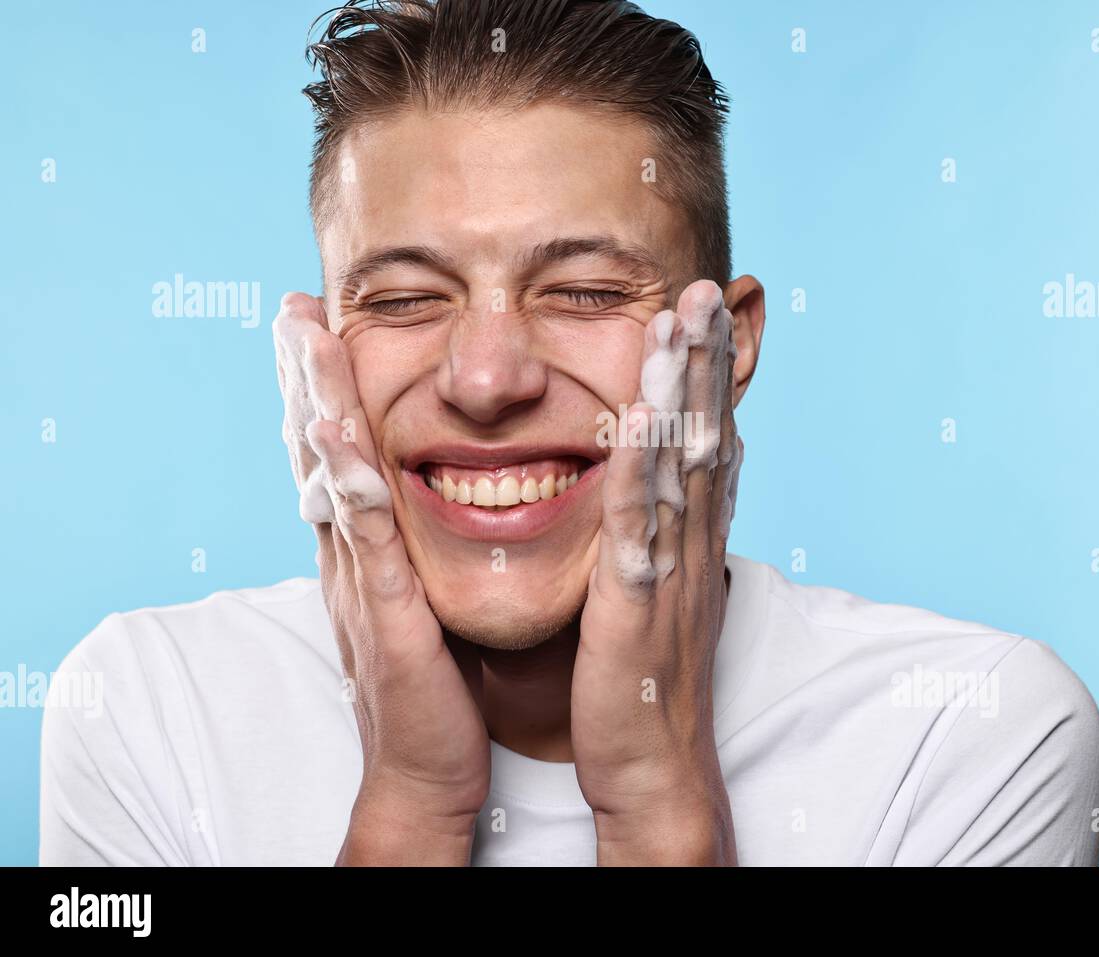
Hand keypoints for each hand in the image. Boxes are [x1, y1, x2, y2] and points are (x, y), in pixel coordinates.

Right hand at [273, 292, 489, 864]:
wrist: (429, 768)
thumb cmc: (436, 684)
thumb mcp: (421, 599)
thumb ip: (418, 549)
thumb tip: (432, 499)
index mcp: (364, 553)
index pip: (337, 458)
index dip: (322, 392)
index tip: (314, 325)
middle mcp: (350, 559)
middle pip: (318, 454)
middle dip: (304, 380)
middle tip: (292, 309)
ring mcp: (361, 584)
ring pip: (332, 479)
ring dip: (316, 405)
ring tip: (303, 338)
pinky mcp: (387, 616)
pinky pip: (368, 538)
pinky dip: (350, 481)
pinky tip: (335, 432)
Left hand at [572, 279, 742, 864]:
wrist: (651, 765)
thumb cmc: (641, 679)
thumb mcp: (655, 591)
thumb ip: (656, 534)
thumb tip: (654, 488)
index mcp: (690, 539)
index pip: (704, 438)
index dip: (706, 371)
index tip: (700, 309)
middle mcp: (691, 542)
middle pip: (704, 432)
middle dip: (705, 357)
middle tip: (703, 286)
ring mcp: (670, 568)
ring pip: (680, 462)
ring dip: (681, 387)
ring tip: (679, 318)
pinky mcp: (637, 601)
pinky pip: (641, 522)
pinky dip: (642, 465)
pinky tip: (642, 413)